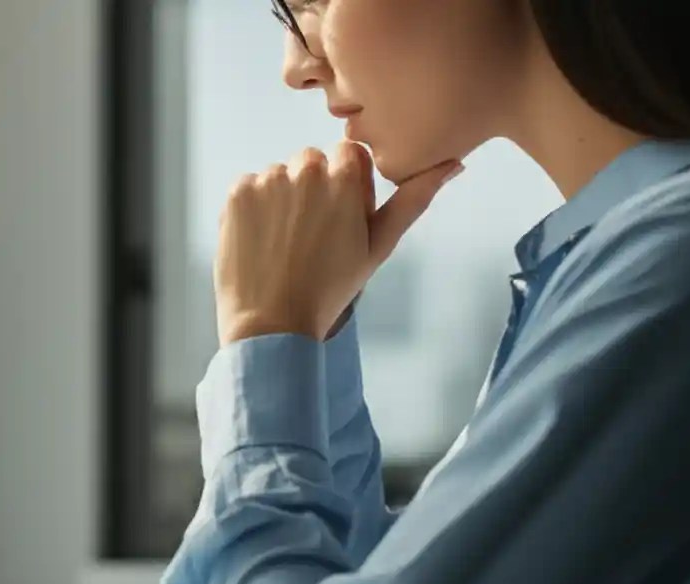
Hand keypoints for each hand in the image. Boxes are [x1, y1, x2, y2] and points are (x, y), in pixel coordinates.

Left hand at [214, 141, 462, 344]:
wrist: (273, 324)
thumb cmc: (331, 290)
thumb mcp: (378, 246)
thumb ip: (413, 200)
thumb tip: (452, 164)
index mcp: (345, 178)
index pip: (349, 154)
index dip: (346, 185)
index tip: (340, 218)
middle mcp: (306, 169)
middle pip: (311, 162)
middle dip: (313, 189)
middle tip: (310, 236)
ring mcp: (268, 180)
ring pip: (279, 174)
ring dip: (281, 198)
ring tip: (284, 242)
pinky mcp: (237, 194)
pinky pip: (249, 186)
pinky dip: (253, 208)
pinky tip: (261, 241)